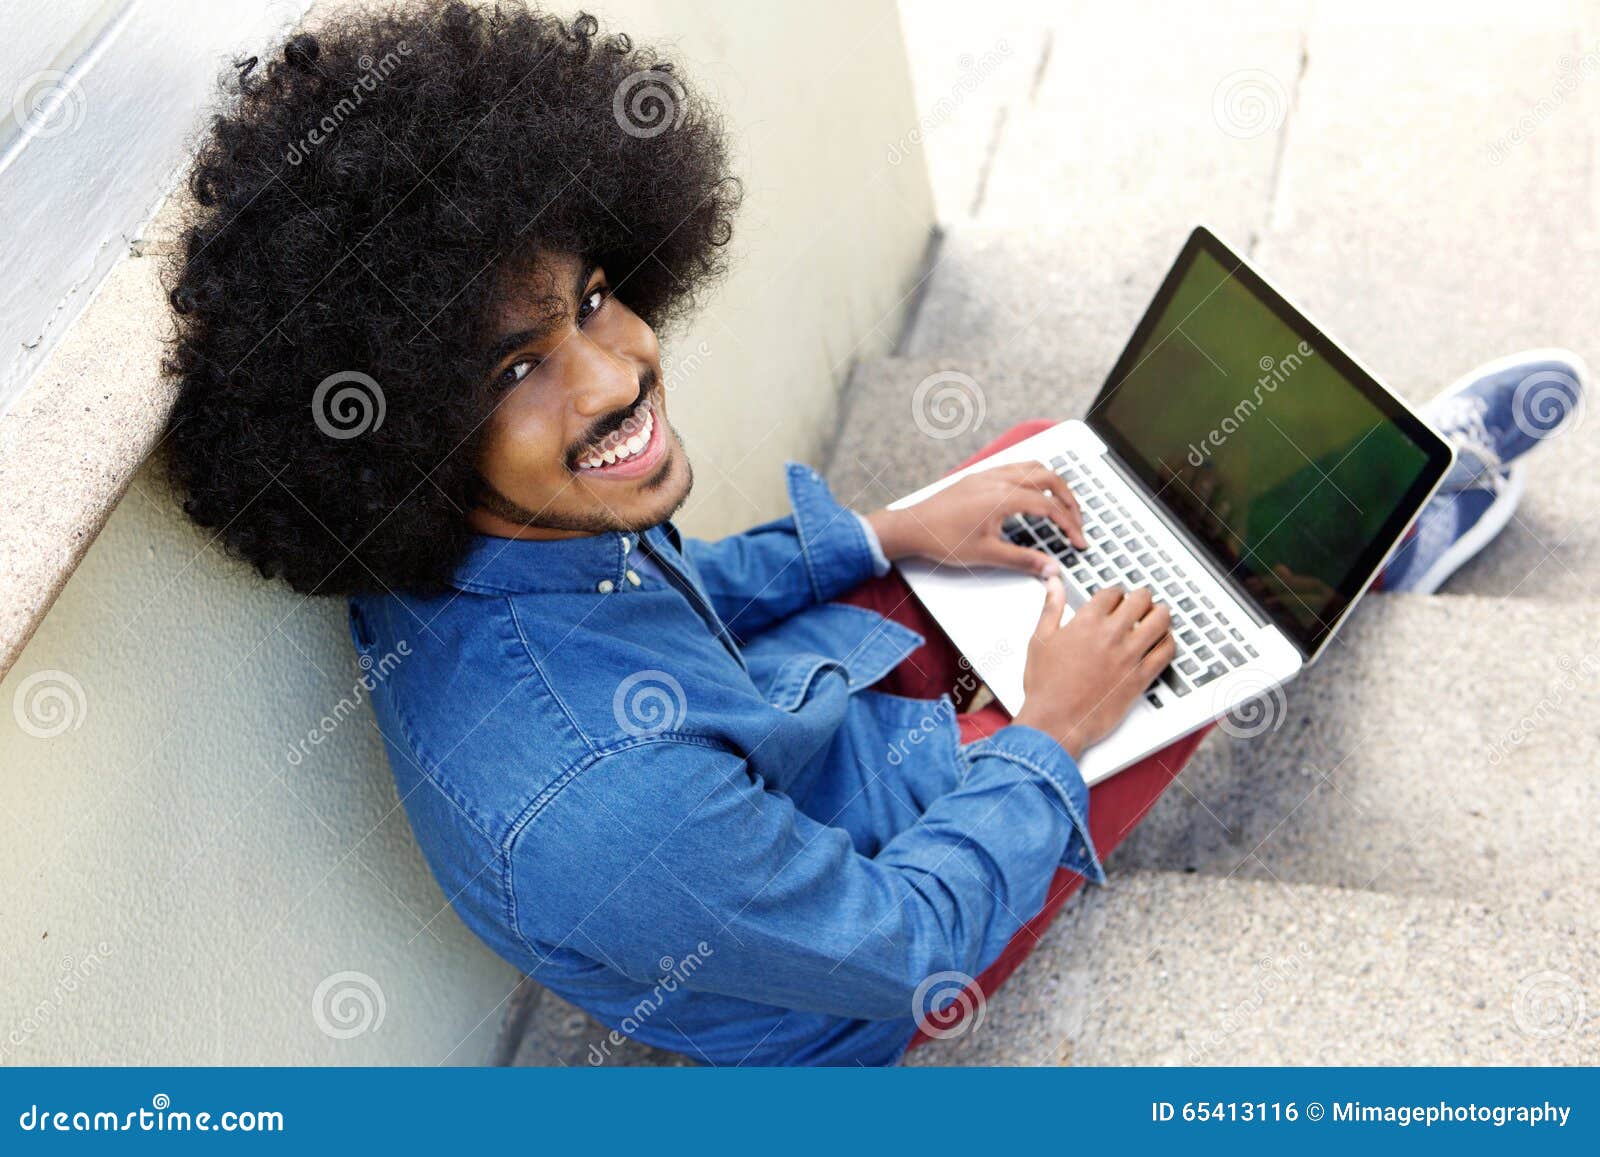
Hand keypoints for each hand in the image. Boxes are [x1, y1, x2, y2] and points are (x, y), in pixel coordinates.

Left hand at [864, 461, 1084, 574]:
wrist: (911, 528)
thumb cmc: (942, 539)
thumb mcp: (987, 554)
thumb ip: (1024, 560)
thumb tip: (1051, 567)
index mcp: (1003, 497)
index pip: (1049, 506)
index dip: (1069, 524)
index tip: (1078, 540)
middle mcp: (998, 479)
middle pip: (1048, 478)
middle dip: (1068, 498)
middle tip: (1077, 520)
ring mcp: (988, 475)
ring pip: (1032, 467)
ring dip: (1052, 483)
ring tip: (1061, 504)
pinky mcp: (979, 477)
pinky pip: (1015, 467)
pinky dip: (1034, 477)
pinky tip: (1032, 494)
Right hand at [1012, 577, 1175, 759]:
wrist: (1056, 721)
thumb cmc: (1045, 686)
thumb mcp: (1040, 640)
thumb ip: (1051, 607)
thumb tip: (1054, 584)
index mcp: (1086, 622)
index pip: (1113, 593)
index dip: (1117, 592)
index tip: (1117, 597)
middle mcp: (1111, 635)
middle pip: (1141, 600)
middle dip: (1142, 598)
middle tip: (1141, 602)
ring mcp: (1129, 656)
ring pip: (1160, 621)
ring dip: (1160, 614)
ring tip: (1157, 615)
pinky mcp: (1140, 677)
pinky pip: (1166, 652)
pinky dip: (1168, 642)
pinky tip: (1163, 641)